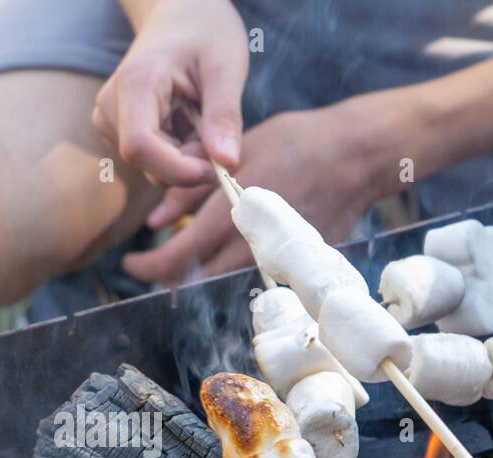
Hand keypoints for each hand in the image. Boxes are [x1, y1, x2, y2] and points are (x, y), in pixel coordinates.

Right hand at [93, 0, 247, 186]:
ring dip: (186, 157)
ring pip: (152, 168)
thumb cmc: (205, 32)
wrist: (180, 14)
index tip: (218, 168)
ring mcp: (108, 120)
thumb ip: (225, 116)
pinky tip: (186, 121)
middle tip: (218, 131)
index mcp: (135, 84)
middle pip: (148, 164)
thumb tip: (228, 164)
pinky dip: (178, 153)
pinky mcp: (115, 131)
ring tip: (200, 117)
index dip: (179, 169)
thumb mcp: (225, 66)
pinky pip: (151, 162)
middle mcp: (110, 106)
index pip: (140, 148)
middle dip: (190, 162)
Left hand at [123, 95, 400, 284]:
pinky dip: (228, 263)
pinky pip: (250, 271)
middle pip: (196, 280)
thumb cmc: (299, 142)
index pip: (178, 258)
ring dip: (196, 271)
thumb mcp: (238, 153)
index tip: (131, 264)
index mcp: (233, 214)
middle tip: (149, 265)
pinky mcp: (296, 261)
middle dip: (167, 276)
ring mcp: (276, 257)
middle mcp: (252, 244)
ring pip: (220, 279)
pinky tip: (222, 246)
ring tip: (180, 253)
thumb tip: (153, 220)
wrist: (360, 154)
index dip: (148, 267)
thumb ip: (191, 190)